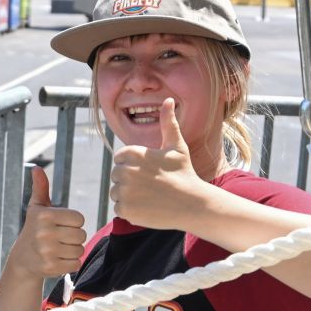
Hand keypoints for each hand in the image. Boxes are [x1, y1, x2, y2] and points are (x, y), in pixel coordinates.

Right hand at [7, 166, 85, 279]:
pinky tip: (58, 260)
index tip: (60, 225)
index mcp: (44, 215)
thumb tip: (36, 168)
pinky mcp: (51, 267)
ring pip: (80, 250)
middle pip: (81, 235)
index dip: (73, 222)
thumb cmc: (34, 228)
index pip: (79, 218)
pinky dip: (71, 263)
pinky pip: (76, 264)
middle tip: (59, 238)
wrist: (23, 259)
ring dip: (73, 250)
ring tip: (58, 249)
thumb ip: (40, 188)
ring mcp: (47, 251)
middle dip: (74, 237)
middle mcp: (44, 232)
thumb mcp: (36, 208)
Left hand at [109, 97, 204, 229]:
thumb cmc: (184, 173)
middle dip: (131, 180)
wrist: (193, 204)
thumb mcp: (176, 145)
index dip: (134, 166)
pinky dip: (131, 210)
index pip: (120, 159)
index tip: (150, 172)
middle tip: (152, 185)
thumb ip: (167, 123)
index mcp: (132, 153)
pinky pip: (119, 209)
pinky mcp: (125, 209)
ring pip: (116, 192)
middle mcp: (125, 171)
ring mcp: (124, 191)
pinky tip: (148, 208)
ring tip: (150, 196)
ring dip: (129, 196)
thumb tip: (168, 100)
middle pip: (117, 176)